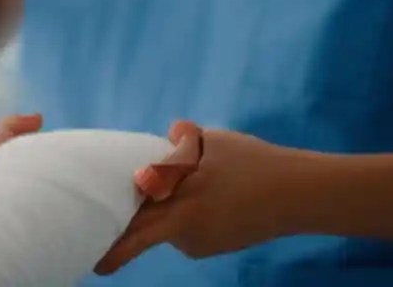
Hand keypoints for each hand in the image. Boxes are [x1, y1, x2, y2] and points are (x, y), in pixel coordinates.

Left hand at [95, 123, 291, 274]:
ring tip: (196, 189)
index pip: (136, 221)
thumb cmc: (254, 163)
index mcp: (180, 197)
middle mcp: (185, 226)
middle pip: (143, 235)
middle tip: (99, 256)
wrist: (297, 196)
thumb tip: (168, 135)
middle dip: (120, 244)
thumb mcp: (216, 142)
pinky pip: (184, 232)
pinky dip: (185, 218)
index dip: (114, 240)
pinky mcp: (210, 248)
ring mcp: (198, 242)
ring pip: (166, 226)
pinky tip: (211, 203)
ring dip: (166, 211)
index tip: (95, 256)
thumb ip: (184, 139)